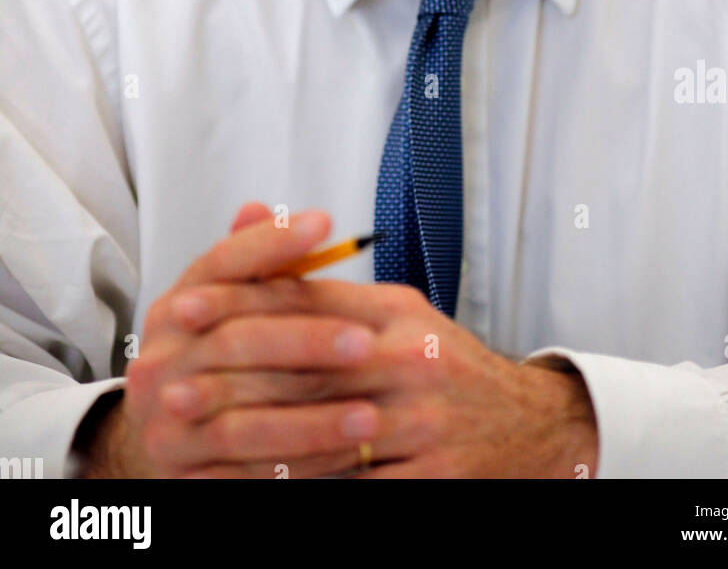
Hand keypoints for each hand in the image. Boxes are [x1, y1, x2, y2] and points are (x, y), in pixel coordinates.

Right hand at [83, 204, 382, 477]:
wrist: (159, 438)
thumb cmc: (206, 358)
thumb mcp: (220, 305)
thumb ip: (248, 263)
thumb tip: (258, 206)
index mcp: (175, 308)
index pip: (222, 263)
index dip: (272, 241)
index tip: (326, 224)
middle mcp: (161, 359)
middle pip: (237, 340)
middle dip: (307, 340)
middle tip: (368, 341)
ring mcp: (164, 419)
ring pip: (243, 417)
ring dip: (312, 419)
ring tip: (371, 415)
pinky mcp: (181, 473)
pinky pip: (246, 473)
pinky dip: (299, 466)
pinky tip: (345, 460)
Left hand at [160, 208, 597, 478]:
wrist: (528, 427)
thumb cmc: (449, 369)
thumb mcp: (401, 316)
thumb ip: (336, 295)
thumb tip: (267, 269)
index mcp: (400, 313)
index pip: (310, 299)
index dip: (241, 302)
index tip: (187, 307)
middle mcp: (414, 360)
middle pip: (307, 363)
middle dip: (232, 372)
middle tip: (171, 381)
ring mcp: (423, 421)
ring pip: (321, 427)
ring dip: (252, 435)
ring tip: (197, 435)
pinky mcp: (432, 476)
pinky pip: (354, 483)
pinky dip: (303, 484)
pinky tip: (258, 484)